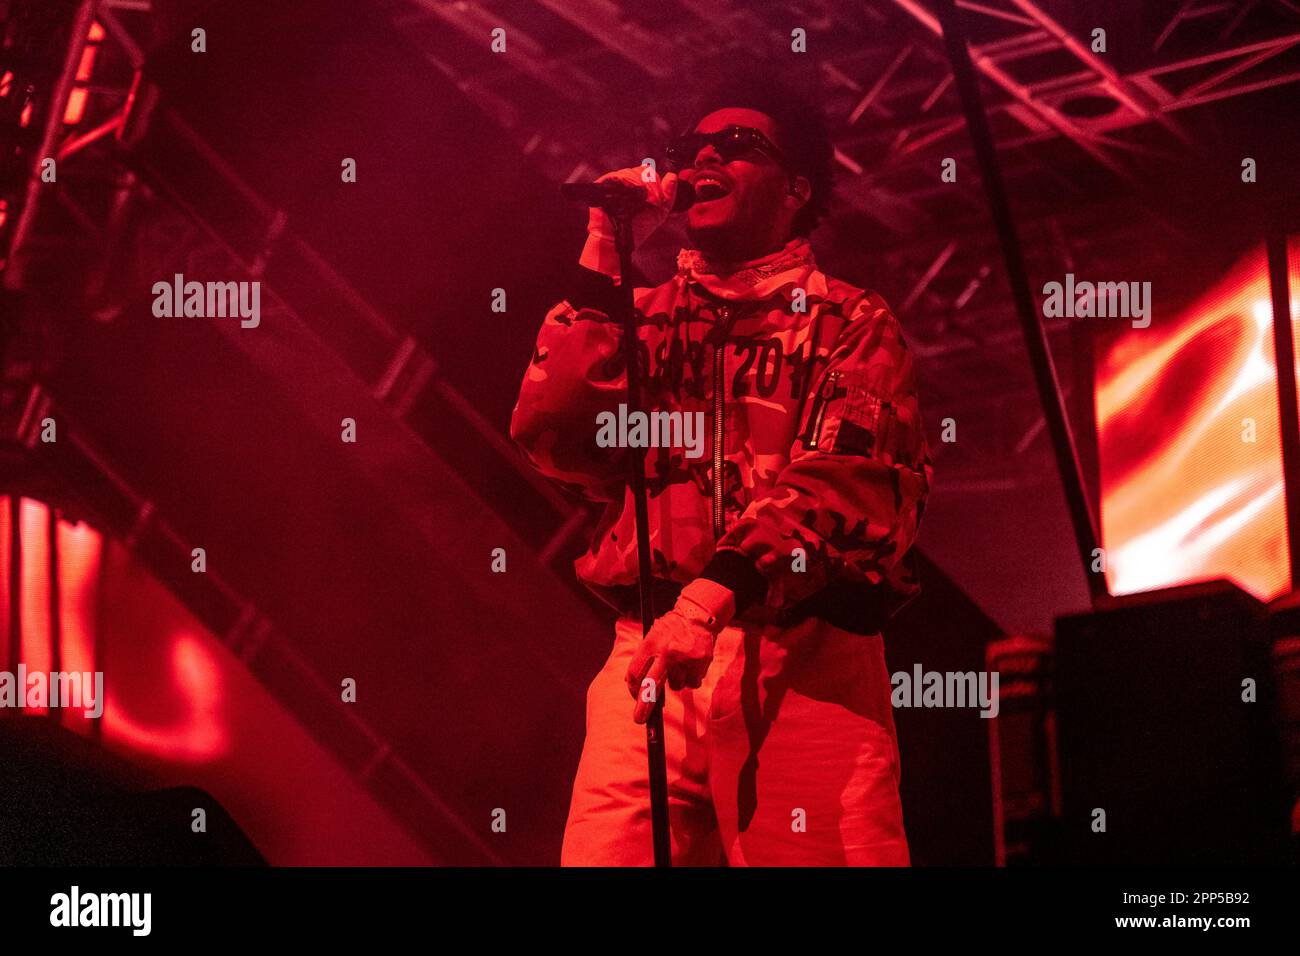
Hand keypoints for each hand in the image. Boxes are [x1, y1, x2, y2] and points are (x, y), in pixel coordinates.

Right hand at [580, 166, 683, 278]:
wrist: (618, 240)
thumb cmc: (637, 229)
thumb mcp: (659, 213)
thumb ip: (668, 195)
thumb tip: (672, 176)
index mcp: (639, 186)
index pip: (647, 172)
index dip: (654, 181)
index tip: (657, 196)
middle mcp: (626, 183)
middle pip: (639, 171)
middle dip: (648, 184)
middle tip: (651, 200)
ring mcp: (614, 183)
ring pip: (629, 172)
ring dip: (638, 184)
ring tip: (641, 200)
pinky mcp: (603, 185)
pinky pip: (616, 176)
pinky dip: (626, 182)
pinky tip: (631, 192)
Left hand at [625, 579, 735, 723]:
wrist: (698, 616)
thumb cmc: (671, 628)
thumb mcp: (652, 636)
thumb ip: (643, 658)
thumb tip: (633, 684)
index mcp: (651, 644)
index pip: (636, 671)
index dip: (632, 688)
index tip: (635, 696)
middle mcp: (667, 652)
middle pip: (652, 684)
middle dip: (644, 705)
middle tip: (639, 719)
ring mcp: (685, 659)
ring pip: (676, 685)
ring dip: (676, 680)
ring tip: (679, 663)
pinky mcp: (700, 663)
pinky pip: (692, 683)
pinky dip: (690, 678)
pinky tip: (690, 664)